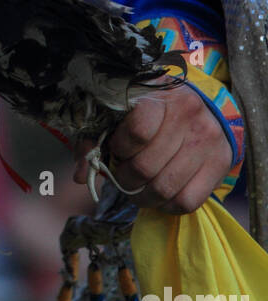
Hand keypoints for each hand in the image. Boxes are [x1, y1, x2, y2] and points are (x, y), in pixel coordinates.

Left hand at [73, 82, 232, 213]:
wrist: (203, 104)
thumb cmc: (153, 108)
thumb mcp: (123, 110)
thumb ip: (96, 138)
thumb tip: (80, 176)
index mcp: (159, 94)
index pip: (137, 131)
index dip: (119, 148)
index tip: (116, 149)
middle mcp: (187, 114)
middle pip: (146, 167)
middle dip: (125, 180)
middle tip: (121, 178)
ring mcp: (207, 140)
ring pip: (165, 188)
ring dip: (143, 198)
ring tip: (136, 190)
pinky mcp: (221, 162)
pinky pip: (188, 201)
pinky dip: (167, 206)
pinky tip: (159, 196)